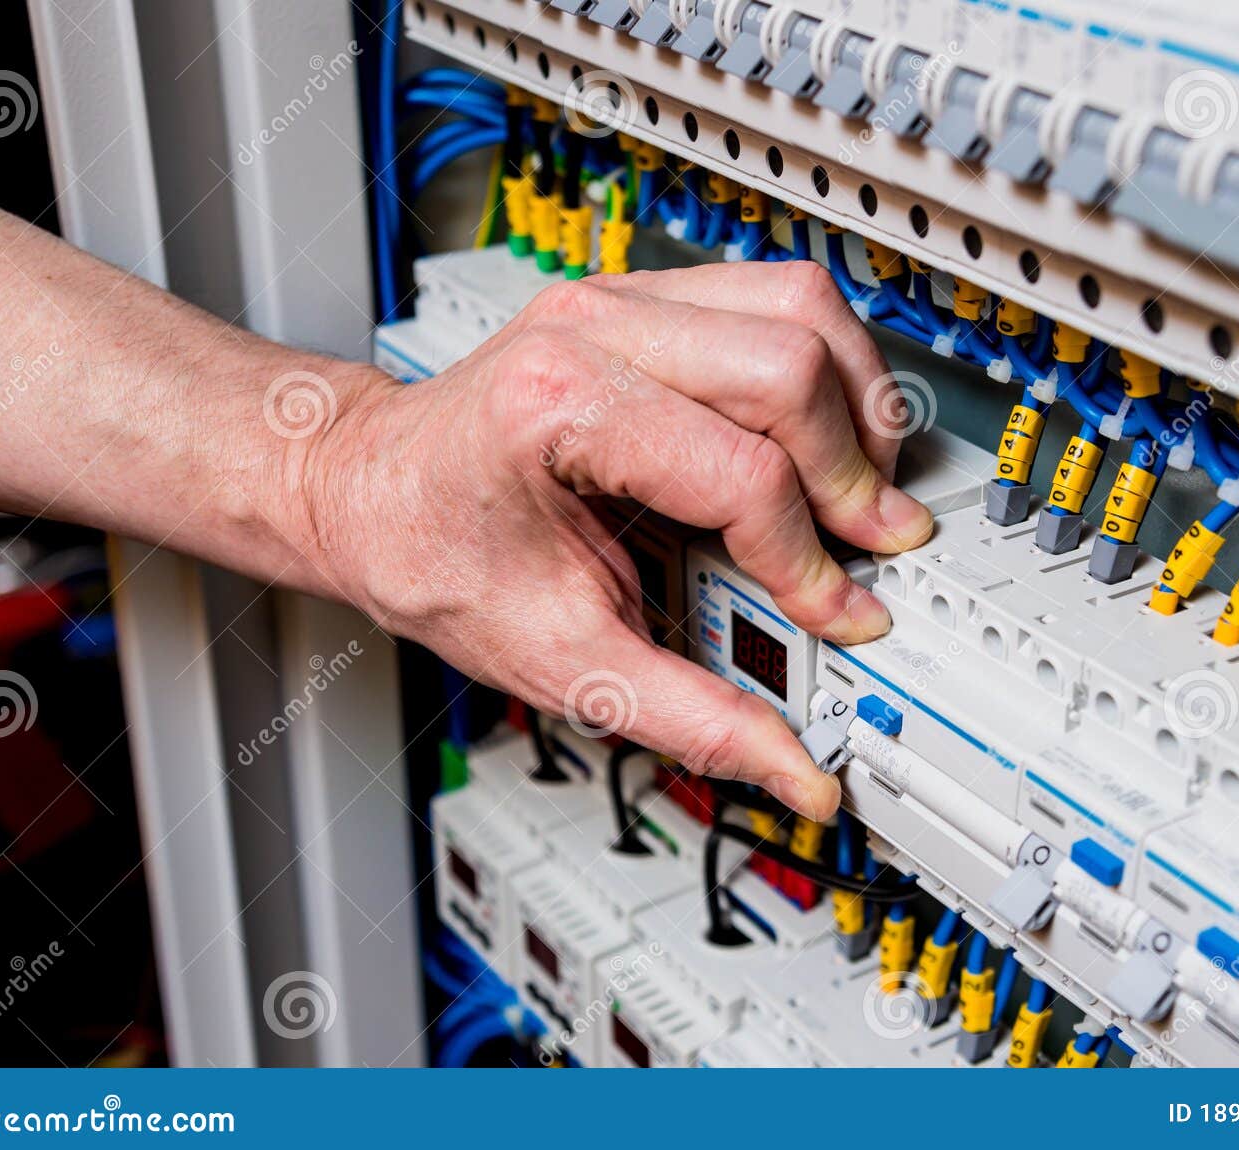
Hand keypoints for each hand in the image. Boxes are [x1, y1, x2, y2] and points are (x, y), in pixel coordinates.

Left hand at [314, 262, 934, 818]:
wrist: (367, 492)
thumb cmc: (431, 555)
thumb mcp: (557, 659)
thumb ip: (687, 715)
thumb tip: (788, 765)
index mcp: (558, 409)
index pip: (743, 474)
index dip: (807, 562)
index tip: (835, 615)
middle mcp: (592, 329)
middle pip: (789, 368)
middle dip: (852, 470)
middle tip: (872, 545)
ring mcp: (618, 299)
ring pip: (798, 305)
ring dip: (856, 398)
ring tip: (864, 482)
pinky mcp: (643, 298)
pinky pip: (772, 296)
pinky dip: (825, 361)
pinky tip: (826, 427)